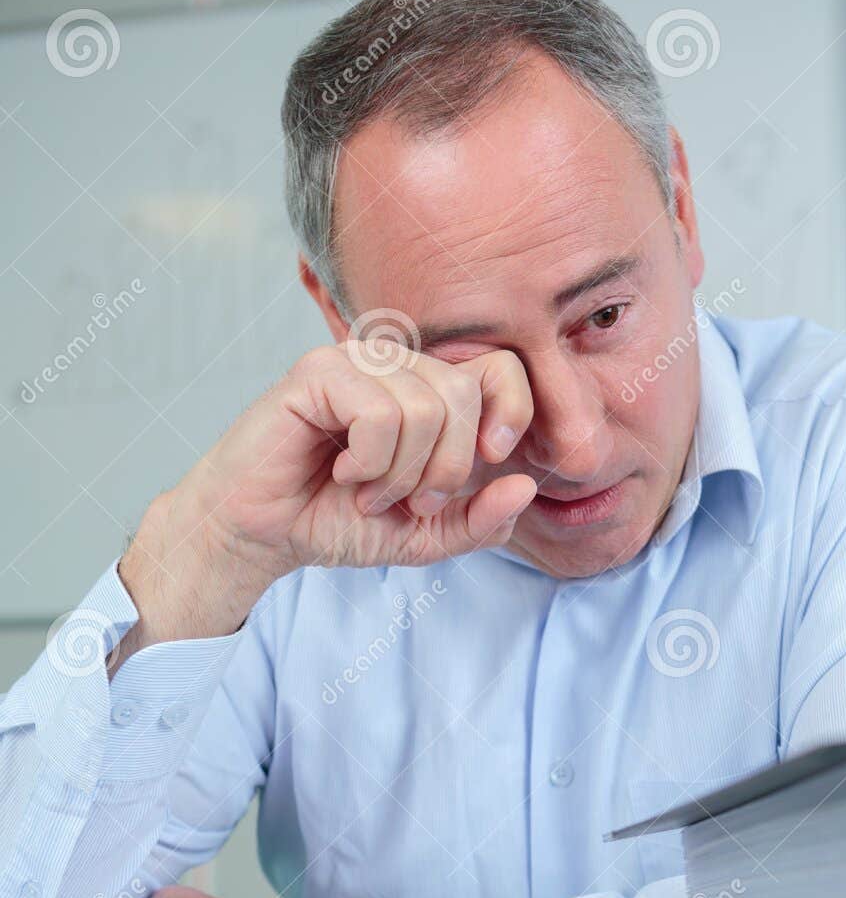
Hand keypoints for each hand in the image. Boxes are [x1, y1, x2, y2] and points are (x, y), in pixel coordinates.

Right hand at [115, 344, 535, 663]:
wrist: (267, 533)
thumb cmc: (338, 521)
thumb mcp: (425, 535)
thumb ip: (480, 520)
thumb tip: (524, 488)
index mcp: (430, 389)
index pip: (502, 369)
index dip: (511, 415)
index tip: (490, 460)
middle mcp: (397, 364)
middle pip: (465, 393)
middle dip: (445, 468)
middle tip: (407, 500)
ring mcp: (357, 361)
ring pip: (425, 408)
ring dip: (400, 474)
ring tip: (367, 492)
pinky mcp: (319, 372)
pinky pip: (379, 413)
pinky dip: (369, 462)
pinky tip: (342, 471)